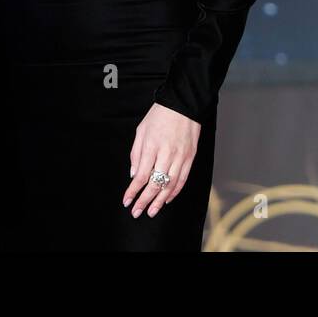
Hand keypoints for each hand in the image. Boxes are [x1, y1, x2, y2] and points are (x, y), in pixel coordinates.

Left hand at [123, 103, 199, 218]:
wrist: (182, 104)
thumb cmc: (159, 116)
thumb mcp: (141, 131)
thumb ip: (136, 154)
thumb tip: (134, 175)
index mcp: (152, 146)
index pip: (142, 176)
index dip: (133, 191)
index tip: (127, 201)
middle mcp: (167, 153)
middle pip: (155, 184)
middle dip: (145, 200)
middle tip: (137, 212)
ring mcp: (180, 157)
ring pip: (170, 185)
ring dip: (160, 201)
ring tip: (152, 211)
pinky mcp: (190, 157)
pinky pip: (182, 179)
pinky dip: (174, 192)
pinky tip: (167, 199)